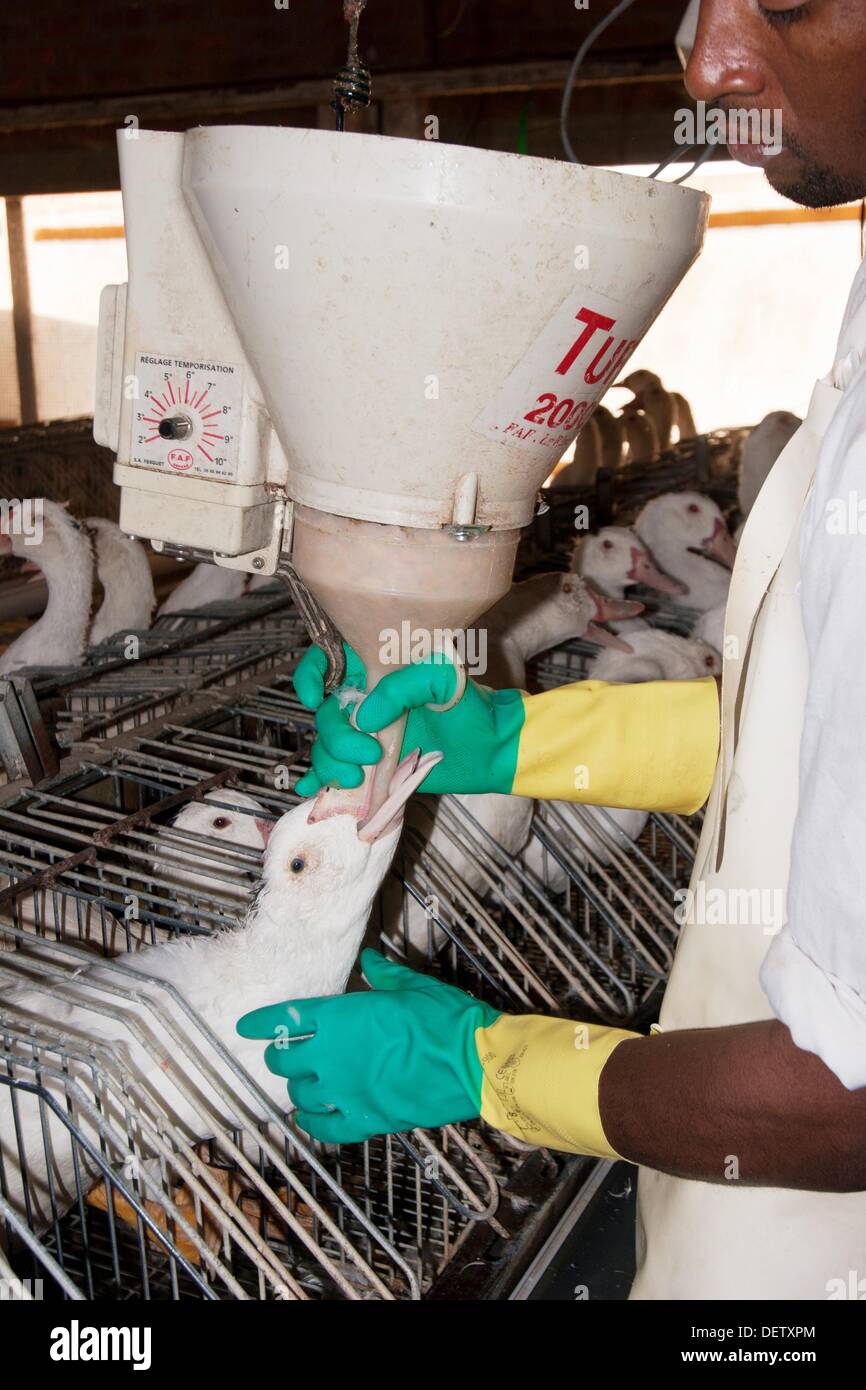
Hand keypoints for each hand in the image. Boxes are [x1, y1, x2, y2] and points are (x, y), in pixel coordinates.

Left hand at [237, 949, 635, 1154]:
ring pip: (301, 1094)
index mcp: (344, 1017)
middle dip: (280, 1055)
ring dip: (297, 1088)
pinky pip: (327, 1127)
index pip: (289, 1018)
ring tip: (301, 1084)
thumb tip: (369, 962)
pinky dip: (314, 1123)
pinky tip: (310, 1120)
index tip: (246, 1027)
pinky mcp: (367, 1118)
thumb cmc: (446, 1020)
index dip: (263, 1023)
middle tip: (282, 1054)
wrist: (474, 1063)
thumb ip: (384, 976)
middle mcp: (336, 1055)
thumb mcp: (414, 987)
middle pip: (287, 1059)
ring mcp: (348, 1090)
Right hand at [292, 643, 524, 797]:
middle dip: (338, 739)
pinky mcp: (370, 764)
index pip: (329, 660)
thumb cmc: (471, 707)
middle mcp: (365, 700)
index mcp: (377, 669)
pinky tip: (311, 790)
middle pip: (326, 715)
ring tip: (357, 779)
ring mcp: (366, 735)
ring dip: (332, 764)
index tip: (315, 697)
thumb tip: (364, 717)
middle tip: (370, 754)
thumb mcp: (444, 681)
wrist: (491, 749)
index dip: (312, 675)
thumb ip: (404, 688)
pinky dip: (318, 780)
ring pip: (327, 746)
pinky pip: (334, 770)